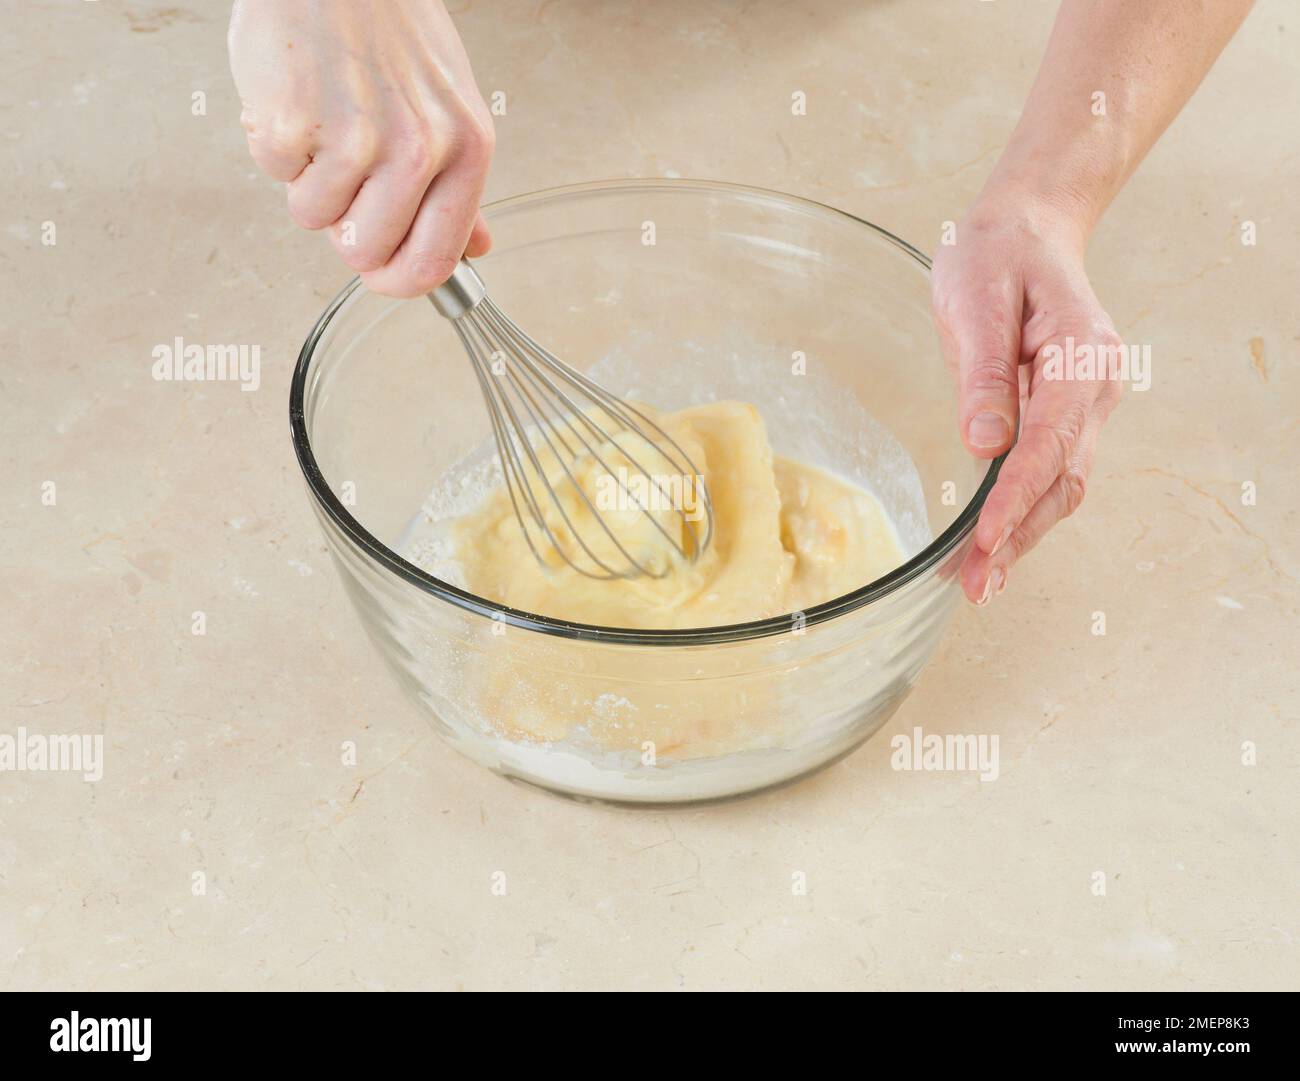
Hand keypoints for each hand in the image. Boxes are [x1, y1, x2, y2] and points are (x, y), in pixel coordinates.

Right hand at [228, 0, 493, 296]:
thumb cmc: (389, 29)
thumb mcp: (449, 105)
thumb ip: (459, 185)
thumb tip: (475, 247)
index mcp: (466, 149)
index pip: (433, 262)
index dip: (398, 280)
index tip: (381, 274)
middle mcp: (419, 148)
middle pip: (366, 254)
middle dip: (345, 228)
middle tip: (344, 177)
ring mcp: (356, 139)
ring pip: (314, 220)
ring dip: (309, 183)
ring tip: (324, 125)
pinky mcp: (295, 125)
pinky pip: (275, 178)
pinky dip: (277, 149)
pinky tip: (298, 102)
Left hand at [931, 192, 1123, 603]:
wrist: (1026, 232)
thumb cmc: (996, 257)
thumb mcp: (976, 300)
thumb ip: (982, 374)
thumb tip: (985, 446)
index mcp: (1081, 357)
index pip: (1049, 443)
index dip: (1015, 498)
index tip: (985, 540)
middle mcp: (1096, 391)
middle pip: (1063, 480)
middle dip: (1019, 537)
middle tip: (976, 585)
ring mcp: (1087, 407)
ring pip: (1062, 487)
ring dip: (1022, 538)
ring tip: (978, 583)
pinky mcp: (1066, 417)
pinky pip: (1051, 475)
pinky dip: (1023, 515)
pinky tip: (992, 548)